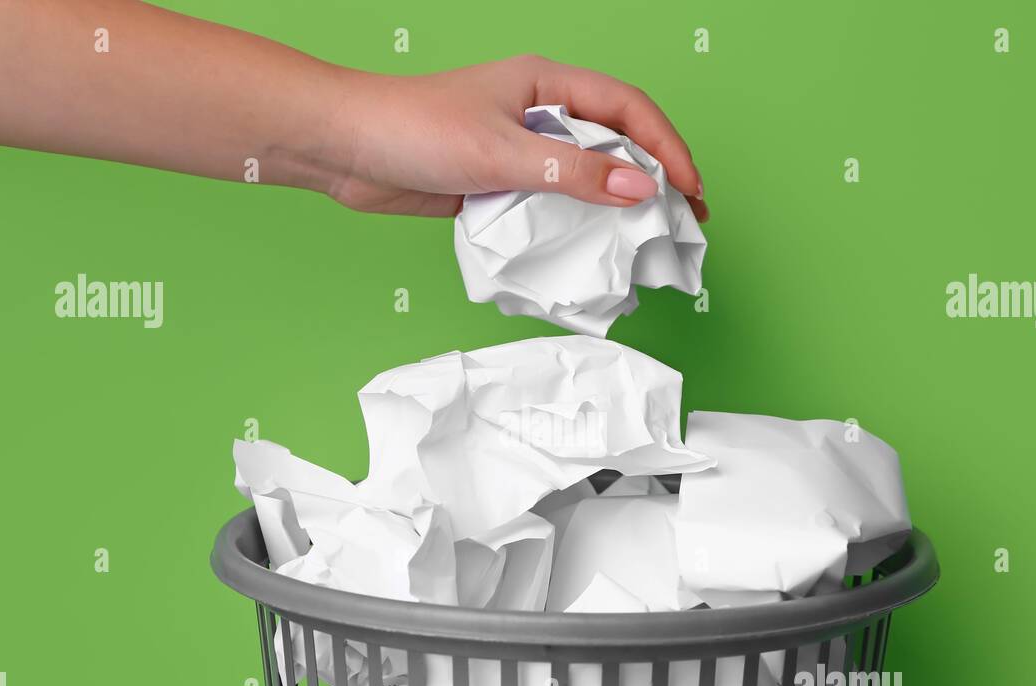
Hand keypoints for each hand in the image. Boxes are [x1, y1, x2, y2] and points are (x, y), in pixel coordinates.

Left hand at [329, 55, 708, 220]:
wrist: (344, 148)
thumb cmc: (412, 128)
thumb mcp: (502, 153)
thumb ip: (572, 174)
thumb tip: (639, 189)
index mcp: (546, 84)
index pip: (628, 110)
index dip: (667, 148)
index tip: (690, 190)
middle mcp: (538, 112)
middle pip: (614, 142)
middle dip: (653, 178)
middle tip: (684, 220)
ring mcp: (518, 149)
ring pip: (584, 176)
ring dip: (615, 207)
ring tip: (644, 242)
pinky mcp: (497, 182)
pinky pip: (550, 203)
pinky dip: (573, 225)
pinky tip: (586, 250)